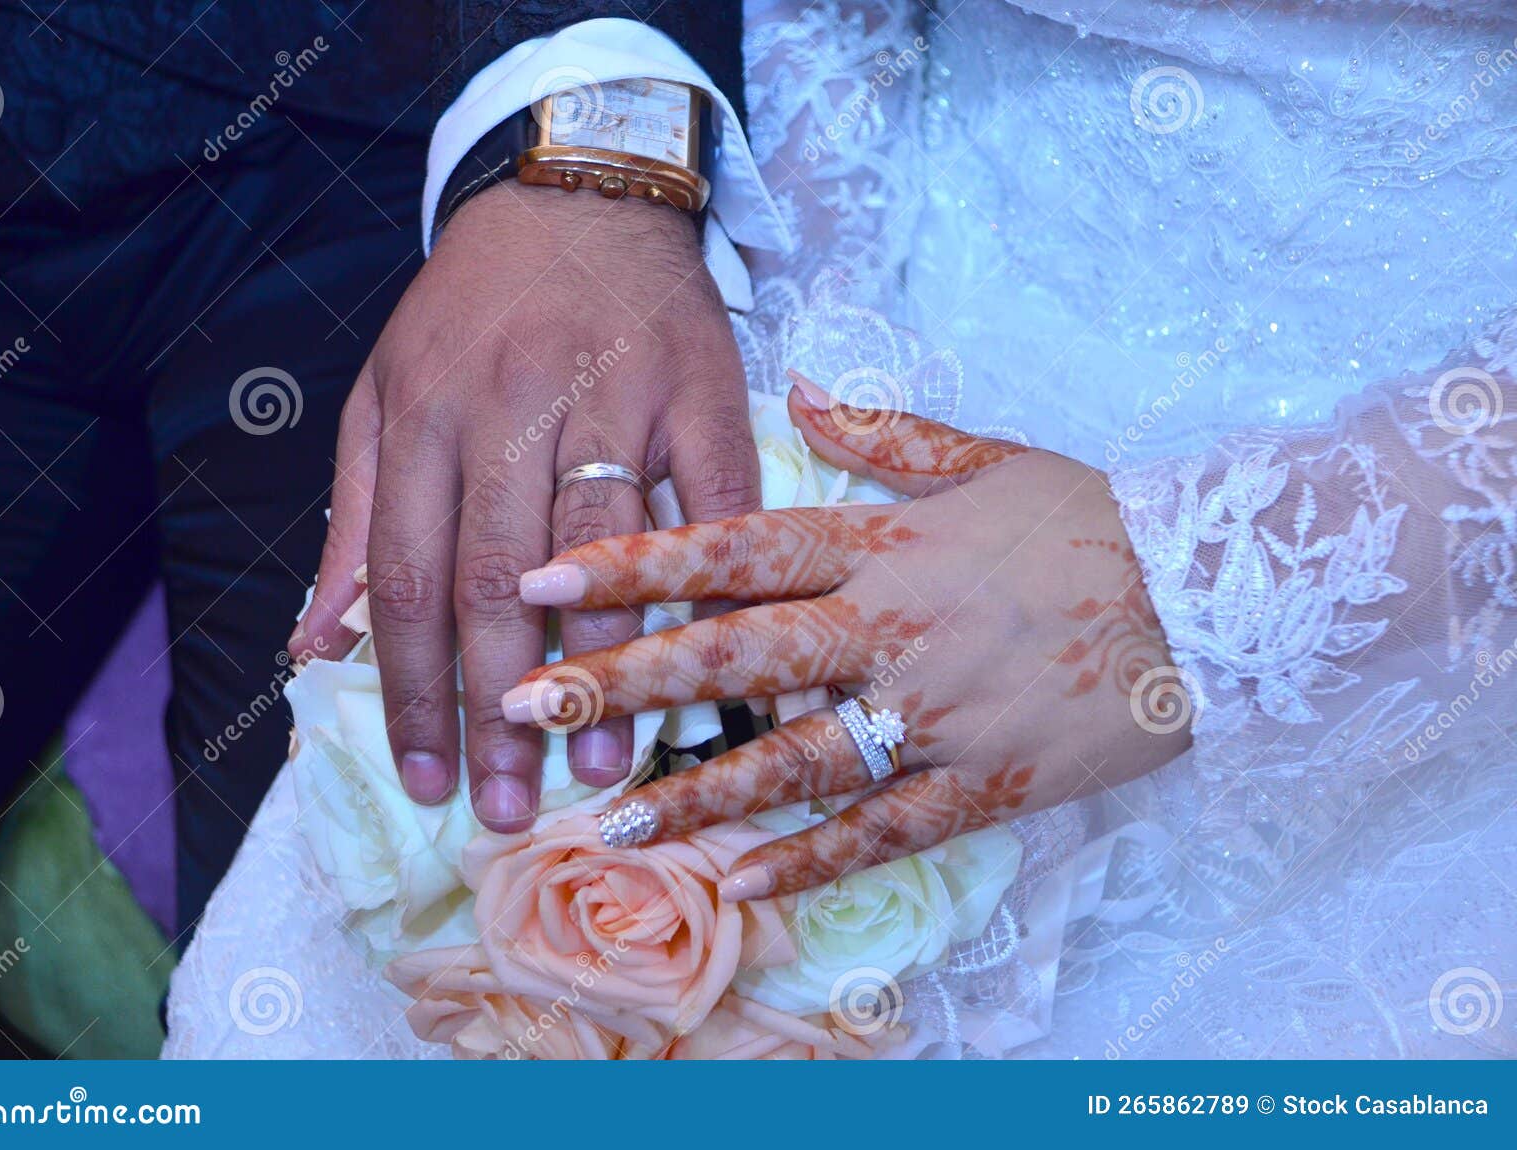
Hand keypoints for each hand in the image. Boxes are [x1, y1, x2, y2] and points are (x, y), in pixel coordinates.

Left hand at [288, 183, 756, 830]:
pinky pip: (709, 508)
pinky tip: (706, 671)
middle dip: (499, 707)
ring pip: (599, 552)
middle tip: (508, 805)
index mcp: (422, 414)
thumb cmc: (473, 311)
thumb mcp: (382, 396)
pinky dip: (707, 593)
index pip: (406, 575)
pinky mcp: (702, 393)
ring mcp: (614, 397)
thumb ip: (351, 521)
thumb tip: (317, 649)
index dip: (412, 690)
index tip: (424, 781)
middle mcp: (510, 407)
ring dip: (602, 668)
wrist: (581, 196)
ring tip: (601, 763)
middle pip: (497, 579)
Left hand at [501, 373, 1191, 898]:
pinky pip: (882, 831)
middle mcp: (889, 631)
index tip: (539, 580)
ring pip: (790, 762)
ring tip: (603, 825)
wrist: (1213, 593)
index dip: (632, 564)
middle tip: (523, 710)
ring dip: (692, 795)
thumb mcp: (987, 456)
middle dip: (623, 684)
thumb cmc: (1090, 518)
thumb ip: (883, 432)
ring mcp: (933, 716)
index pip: (733, 549)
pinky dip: (811, 860)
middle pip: (734, 660)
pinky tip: (737, 884)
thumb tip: (805, 387)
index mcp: (882, 544)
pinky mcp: (981, 785)